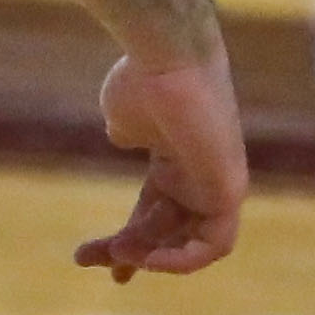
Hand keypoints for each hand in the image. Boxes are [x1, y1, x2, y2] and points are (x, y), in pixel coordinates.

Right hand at [74, 49, 245, 283]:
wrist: (165, 55)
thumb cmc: (142, 79)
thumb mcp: (124, 114)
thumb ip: (126, 133)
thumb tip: (123, 138)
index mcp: (175, 159)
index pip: (156, 212)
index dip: (128, 238)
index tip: (93, 256)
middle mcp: (200, 176)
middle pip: (166, 230)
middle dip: (128, 250)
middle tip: (84, 258)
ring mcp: (218, 183)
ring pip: (187, 242)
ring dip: (149, 256)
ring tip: (114, 253)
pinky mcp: (229, 188)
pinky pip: (214, 243)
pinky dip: (183, 259)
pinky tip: (149, 258)